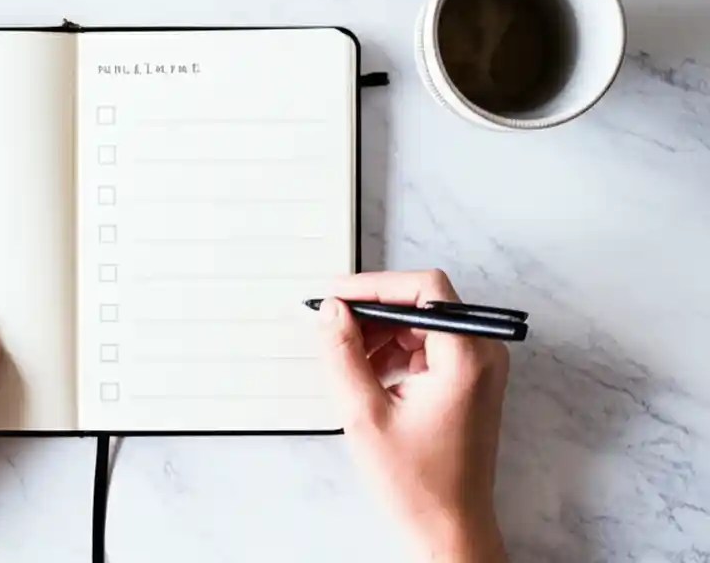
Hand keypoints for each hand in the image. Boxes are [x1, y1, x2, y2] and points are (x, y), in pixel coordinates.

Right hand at [319, 271, 509, 562]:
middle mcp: (482, 355)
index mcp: (465, 358)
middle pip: (423, 302)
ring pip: (422, 323)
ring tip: (349, 361)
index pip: (424, 288)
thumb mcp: (363, 414)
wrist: (448, 528)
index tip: (338, 297)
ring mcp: (478, 369)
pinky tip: (369, 376)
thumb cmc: (418, 484)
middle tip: (334, 328)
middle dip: (374, 312)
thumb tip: (331, 312)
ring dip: (381, 333)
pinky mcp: (468, 382)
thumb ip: (343, 354)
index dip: (375, 285)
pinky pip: (428, 346)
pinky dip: (395, 351)